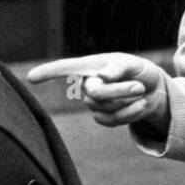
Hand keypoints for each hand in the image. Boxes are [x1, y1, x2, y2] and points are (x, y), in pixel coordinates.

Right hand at [26, 52, 169, 131]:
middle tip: (139, 86)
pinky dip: (130, 113)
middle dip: (120, 91)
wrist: (153, 90)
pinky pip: (112, 120)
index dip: (48, 72)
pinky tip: (140, 105)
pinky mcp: (103, 118)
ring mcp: (93, 103)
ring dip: (127, 100)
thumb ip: (119, 67)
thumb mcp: (134, 64)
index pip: (65, 68)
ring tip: (140, 91)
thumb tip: (102, 76)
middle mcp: (86, 84)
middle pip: (97, 93)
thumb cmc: (139, 71)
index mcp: (90, 66)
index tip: (30, 77)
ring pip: (105, 107)